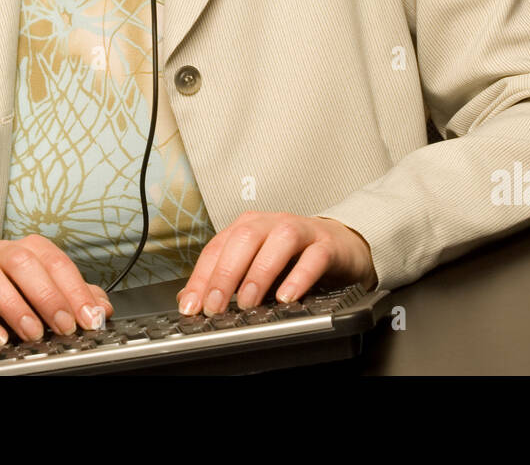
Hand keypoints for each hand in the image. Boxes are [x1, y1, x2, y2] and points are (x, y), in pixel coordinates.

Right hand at [0, 235, 113, 344]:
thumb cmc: (19, 292)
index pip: (58, 263)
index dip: (76, 292)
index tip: (89, 318)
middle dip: (49, 297)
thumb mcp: (52, 291)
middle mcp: (4, 253)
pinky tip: (0, 338)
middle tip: (64, 327)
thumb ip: (80, 297)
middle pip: (25, 265)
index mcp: (33, 248)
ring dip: (17, 308)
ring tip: (34, 333)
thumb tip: (102, 310)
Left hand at [175, 212, 376, 316]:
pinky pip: (314, 257)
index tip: (191, 306)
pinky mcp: (327, 245)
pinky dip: (300, 277)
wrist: (340, 245)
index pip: (217, 247)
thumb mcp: (254, 266)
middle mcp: (271, 224)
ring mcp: (301, 231)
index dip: (201, 277)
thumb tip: (189, 300)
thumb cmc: (292, 257)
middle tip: (216, 306)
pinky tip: (287, 297)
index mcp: (248, 227)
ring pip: (279, 241)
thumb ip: (224, 280)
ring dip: (260, 272)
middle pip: (244, 238)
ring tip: (248, 302)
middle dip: (226, 274)